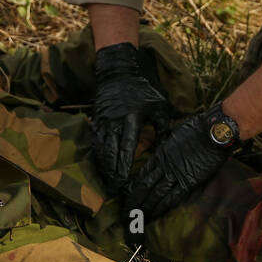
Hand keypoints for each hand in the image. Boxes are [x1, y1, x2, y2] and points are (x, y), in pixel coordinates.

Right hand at [91, 42, 175, 194]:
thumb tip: (166, 147)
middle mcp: (115, 121)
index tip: (125, 181)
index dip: (125, 165)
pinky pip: (95, 141)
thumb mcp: (159, 105)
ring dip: (103, 167)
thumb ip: (163, 127)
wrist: (119, 71)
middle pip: (111, 152)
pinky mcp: (96, 119)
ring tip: (107, 184)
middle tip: (115, 191)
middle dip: (113, 173)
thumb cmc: (144, 88)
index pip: (127, 146)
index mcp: (132, 117)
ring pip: (100, 148)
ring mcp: (103, 120)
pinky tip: (100, 167)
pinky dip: (97, 156)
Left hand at [125, 107, 232, 221]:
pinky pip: (173, 197)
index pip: (142, 173)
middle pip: (145, 186)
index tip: (125, 196)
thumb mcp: (175, 134)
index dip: (132, 186)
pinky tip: (156, 214)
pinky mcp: (190, 181)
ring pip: (156, 194)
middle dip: (134, 201)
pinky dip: (163, 206)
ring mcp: (176, 174)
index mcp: (161, 154)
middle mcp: (165, 165)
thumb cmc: (198, 129)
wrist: (214, 132)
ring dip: (145, 207)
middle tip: (125, 213)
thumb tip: (166, 148)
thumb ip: (168, 145)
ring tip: (137, 218)